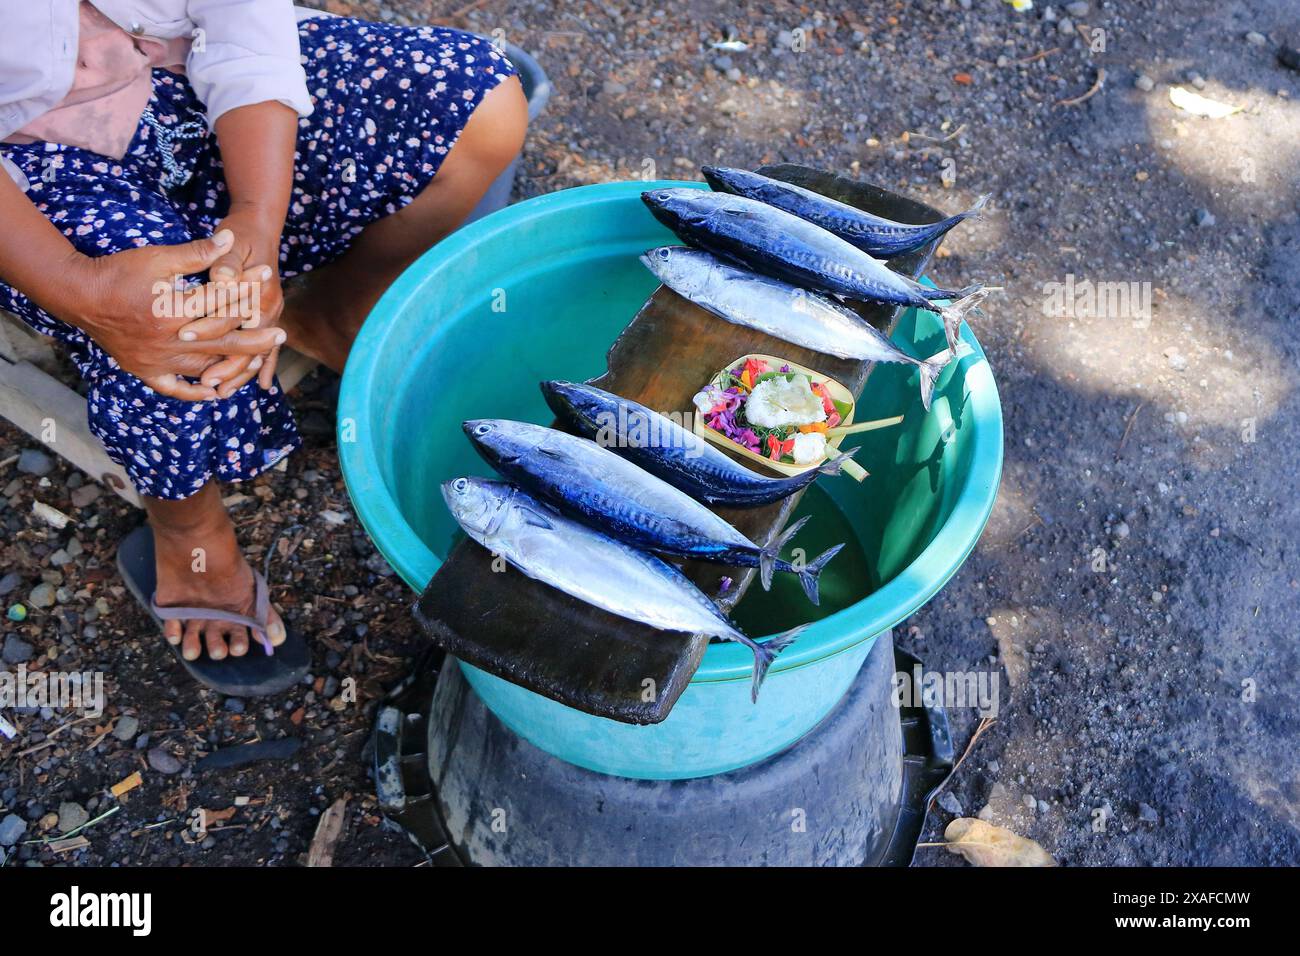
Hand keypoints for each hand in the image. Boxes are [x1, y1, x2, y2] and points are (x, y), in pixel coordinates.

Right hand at [68, 231, 286, 400]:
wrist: (78, 295)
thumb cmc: (118, 272)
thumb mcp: (157, 258)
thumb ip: (196, 253)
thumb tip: (230, 239)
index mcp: (172, 310)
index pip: (219, 301)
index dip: (245, 287)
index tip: (266, 278)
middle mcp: (167, 340)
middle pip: (220, 341)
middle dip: (253, 338)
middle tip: (280, 334)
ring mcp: (156, 360)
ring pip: (204, 368)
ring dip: (230, 366)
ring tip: (256, 362)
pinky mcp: (145, 370)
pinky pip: (173, 388)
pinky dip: (195, 392)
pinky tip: (215, 392)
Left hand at [193, 207, 285, 396]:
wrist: (260, 229)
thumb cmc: (241, 235)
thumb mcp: (233, 243)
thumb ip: (224, 261)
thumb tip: (221, 277)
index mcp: (260, 290)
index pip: (233, 317)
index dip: (210, 329)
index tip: (186, 339)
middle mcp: (270, 306)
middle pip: (249, 344)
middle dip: (229, 364)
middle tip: (207, 383)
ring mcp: (271, 313)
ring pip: (259, 352)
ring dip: (241, 372)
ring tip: (222, 391)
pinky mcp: (267, 316)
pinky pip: (268, 348)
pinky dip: (262, 366)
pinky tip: (261, 385)